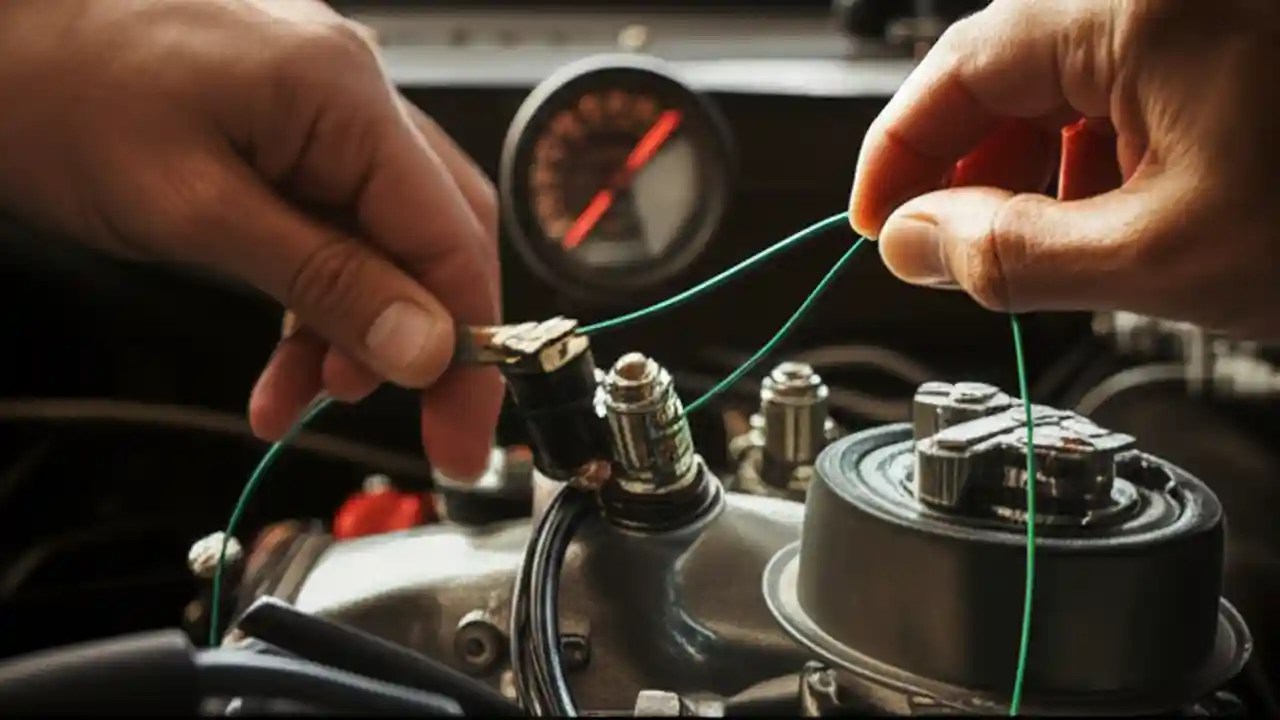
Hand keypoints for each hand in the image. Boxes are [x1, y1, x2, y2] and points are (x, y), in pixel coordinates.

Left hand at [0, 0, 502, 477]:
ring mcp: (317, 109)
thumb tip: (424, 346)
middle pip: (433, 238)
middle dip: (428, 343)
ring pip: (380, 242)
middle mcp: (348, 92)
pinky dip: (318, 298)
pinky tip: (288, 358)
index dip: (471, 346)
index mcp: (344, 93)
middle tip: (423, 428)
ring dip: (358, 330)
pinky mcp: (283, 131)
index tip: (462, 430)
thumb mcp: (194, 209)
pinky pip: (331, 226)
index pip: (450, 237)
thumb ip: (323, 279)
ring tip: (305, 397)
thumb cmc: (55, 87)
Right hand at [850, 0, 1279, 338]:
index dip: (899, 153)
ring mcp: (1187, 22)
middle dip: (960, 171)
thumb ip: (1012, 253)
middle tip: (938, 250)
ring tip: (1023, 247)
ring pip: (1055, 90)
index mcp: (1135, 14)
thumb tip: (912, 244)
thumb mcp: (1159, 256)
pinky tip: (1094, 221)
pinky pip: (1112, 95)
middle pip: (1002, 75)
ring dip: (1020, 173)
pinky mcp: (1212, 54)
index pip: (960, 66)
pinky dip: (1081, 162)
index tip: (875, 225)